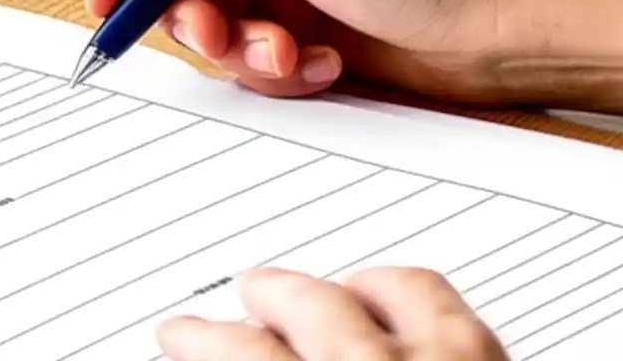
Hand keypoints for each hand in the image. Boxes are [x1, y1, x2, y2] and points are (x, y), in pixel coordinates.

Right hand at [157, 267, 507, 360]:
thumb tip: (210, 353)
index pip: (240, 349)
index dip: (199, 336)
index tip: (179, 333)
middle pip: (311, 305)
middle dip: (268, 293)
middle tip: (248, 290)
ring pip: (396, 291)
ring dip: (348, 283)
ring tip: (326, 284)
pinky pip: (457, 311)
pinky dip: (417, 297)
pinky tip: (404, 304)